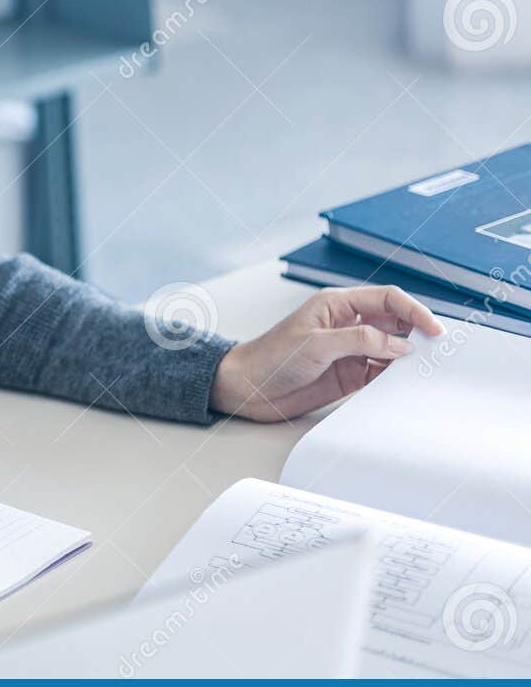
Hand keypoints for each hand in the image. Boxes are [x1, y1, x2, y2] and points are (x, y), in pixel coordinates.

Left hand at [210, 285, 443, 421]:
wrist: (246, 387)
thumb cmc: (270, 356)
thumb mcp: (315, 344)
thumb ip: (359, 341)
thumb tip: (400, 345)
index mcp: (338, 305)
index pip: (388, 299)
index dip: (415, 311)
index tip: (434, 330)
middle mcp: (348, 325)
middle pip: (396, 322)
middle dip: (419, 333)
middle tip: (440, 351)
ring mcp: (350, 350)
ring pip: (392, 349)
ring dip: (409, 358)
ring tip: (428, 371)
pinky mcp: (349, 375)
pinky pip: (381, 373)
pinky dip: (396, 378)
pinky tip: (406, 385)